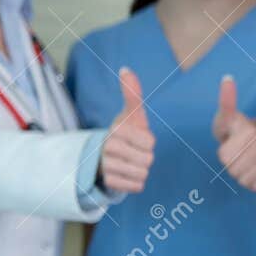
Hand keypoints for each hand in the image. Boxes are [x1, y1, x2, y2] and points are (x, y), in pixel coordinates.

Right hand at [101, 67, 154, 194]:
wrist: (105, 154)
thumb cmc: (126, 132)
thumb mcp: (132, 113)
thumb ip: (132, 92)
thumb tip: (126, 69)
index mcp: (117, 128)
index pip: (150, 143)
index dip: (149, 142)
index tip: (138, 138)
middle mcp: (108, 146)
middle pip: (148, 160)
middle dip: (146, 157)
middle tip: (134, 151)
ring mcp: (106, 165)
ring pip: (142, 173)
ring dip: (141, 170)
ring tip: (130, 162)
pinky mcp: (108, 182)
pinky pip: (136, 186)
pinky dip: (136, 182)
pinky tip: (127, 173)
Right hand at [213, 75, 255, 192]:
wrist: (254, 150)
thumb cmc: (242, 130)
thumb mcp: (235, 116)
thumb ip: (228, 100)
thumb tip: (227, 79)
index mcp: (222, 146)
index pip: (243, 138)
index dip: (251, 135)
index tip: (252, 130)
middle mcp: (225, 162)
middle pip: (254, 155)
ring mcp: (236, 176)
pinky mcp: (250, 186)